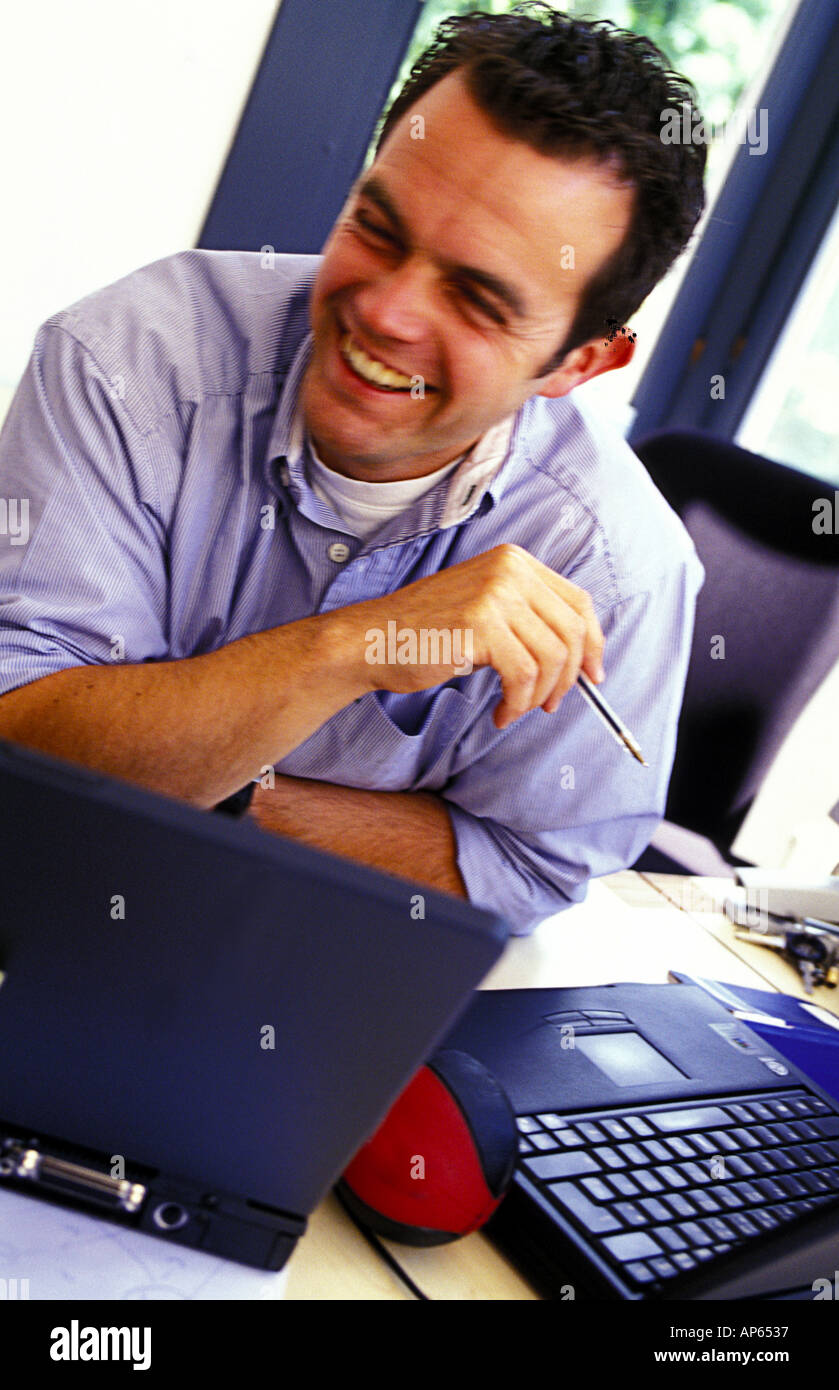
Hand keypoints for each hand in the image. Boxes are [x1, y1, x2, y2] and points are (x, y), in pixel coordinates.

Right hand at [337, 544, 604, 728]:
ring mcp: (495, 594)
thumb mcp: (486, 609)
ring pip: (552, 657)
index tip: (592, 676)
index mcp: (515, 561)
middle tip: (550, 704)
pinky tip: (501, 713)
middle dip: (569, 677)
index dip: (593, 644)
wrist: (374, 639)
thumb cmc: (428, 633)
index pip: (579, 603)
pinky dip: (518, 703)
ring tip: (516, 709)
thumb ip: (528, 619)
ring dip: (539, 695)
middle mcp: (510, 569)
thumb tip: (582, 658)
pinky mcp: (480, 624)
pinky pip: (524, 675)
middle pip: (572, 632)